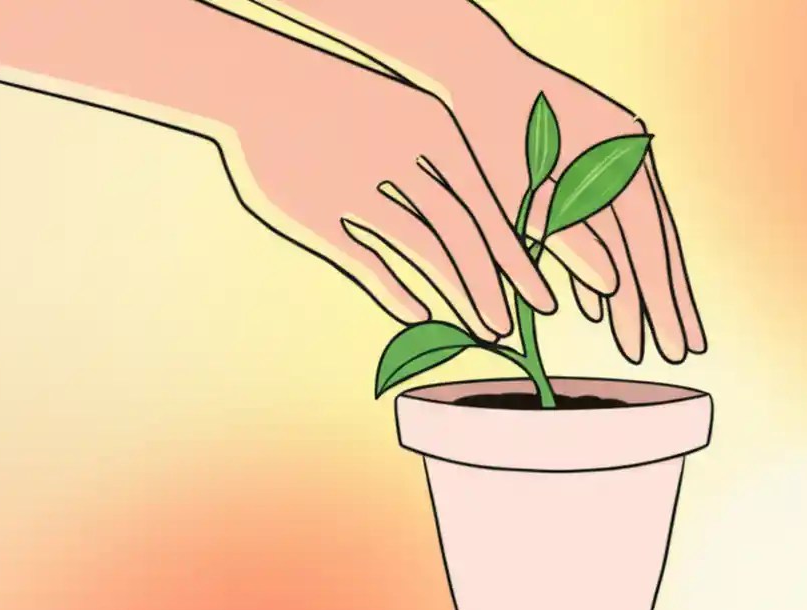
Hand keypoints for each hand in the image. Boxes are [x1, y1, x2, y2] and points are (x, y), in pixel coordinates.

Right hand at [223, 54, 556, 339]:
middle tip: (514, 330)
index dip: (518, 260)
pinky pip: (367, 261)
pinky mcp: (317, 212)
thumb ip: (449, 172)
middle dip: (494, 288)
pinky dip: (395, 292)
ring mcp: (357, 185)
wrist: (262, 81)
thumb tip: (501, 228)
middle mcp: (401, 156)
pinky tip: (421, 316)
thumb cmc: (350, 104)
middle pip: (462, 234)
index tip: (544, 299)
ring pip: (423, 251)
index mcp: (435, 130)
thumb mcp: (410, 119)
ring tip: (486, 331)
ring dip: (459, 295)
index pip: (490, 207)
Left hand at [445, 39, 706, 363]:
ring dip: (641, 289)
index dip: (661, 301)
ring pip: (637, 236)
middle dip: (669, 302)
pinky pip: (612, 223)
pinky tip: (604, 307)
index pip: (648, 242)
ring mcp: (618, 157)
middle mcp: (631, 156)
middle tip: (687, 353)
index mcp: (620, 159)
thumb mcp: (519, 190)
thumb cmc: (486, 130)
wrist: (472, 73)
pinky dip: (608, 262)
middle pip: (657, 241)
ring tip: (654, 339)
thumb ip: (566, 237)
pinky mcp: (597, 164)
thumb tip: (613, 291)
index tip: (674, 349)